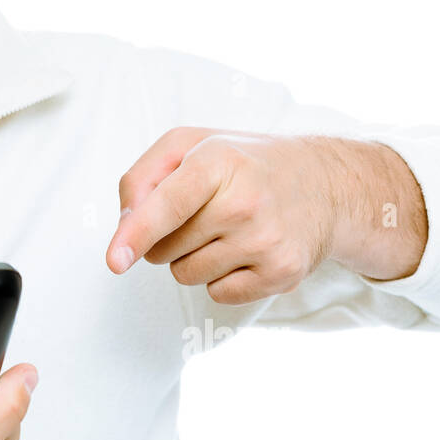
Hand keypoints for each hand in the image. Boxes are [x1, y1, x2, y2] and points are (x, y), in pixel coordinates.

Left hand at [106, 127, 338, 303]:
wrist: (324, 184)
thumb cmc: (243, 163)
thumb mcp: (191, 146)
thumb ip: (144, 177)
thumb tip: (125, 227)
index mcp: (219, 161)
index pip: (169, 204)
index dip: (137, 232)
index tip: (115, 260)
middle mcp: (246, 203)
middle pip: (164, 247)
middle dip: (166, 236)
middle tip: (201, 211)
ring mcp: (266, 241)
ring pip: (185, 274)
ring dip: (190, 258)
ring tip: (224, 229)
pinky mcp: (282, 273)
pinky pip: (216, 294)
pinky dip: (219, 277)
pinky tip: (244, 250)